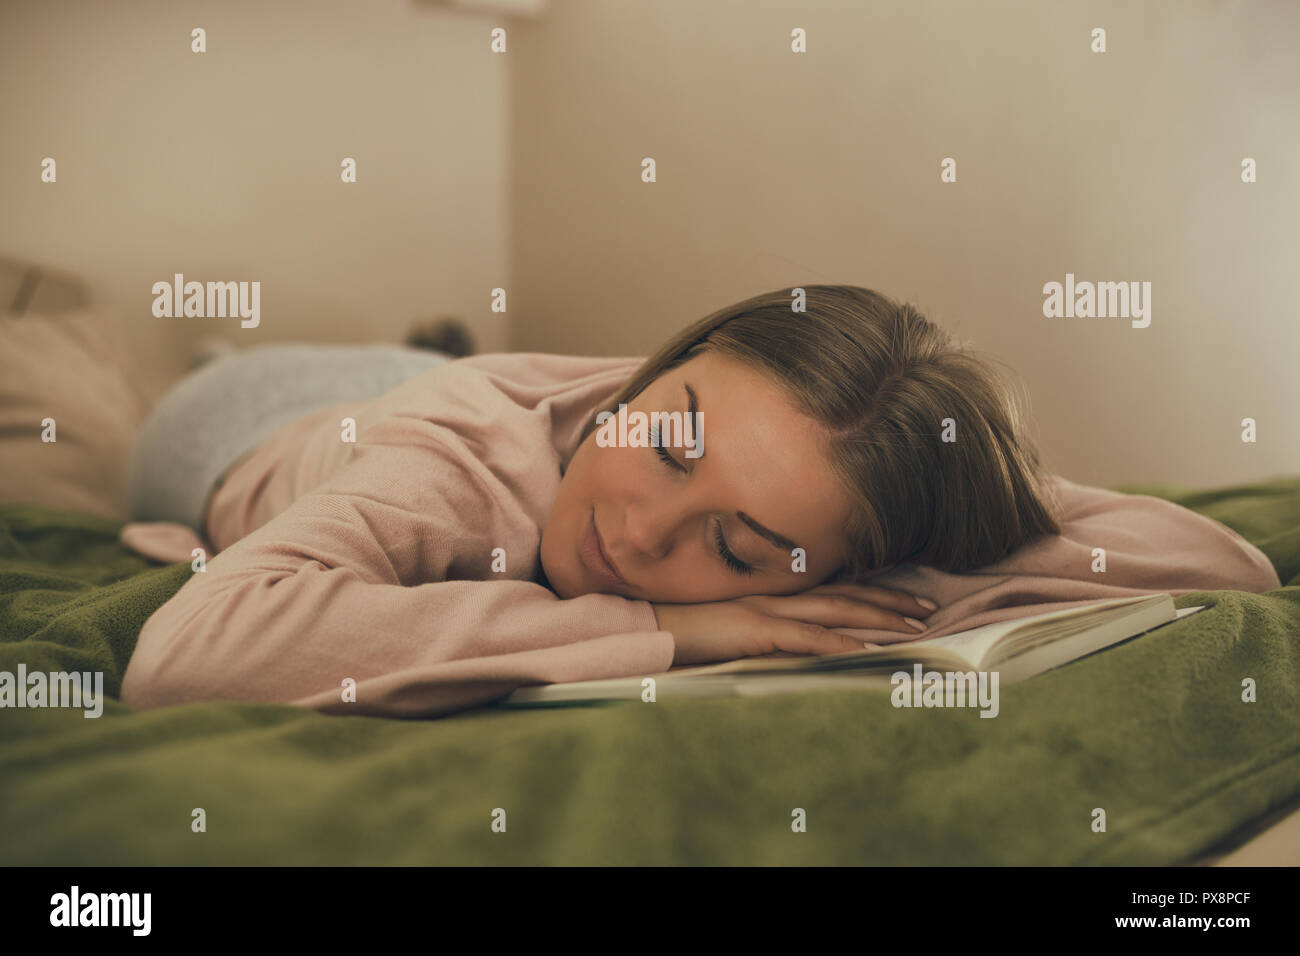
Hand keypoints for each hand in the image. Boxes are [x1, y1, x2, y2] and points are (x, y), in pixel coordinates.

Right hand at [651, 583, 936, 666]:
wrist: (648, 629)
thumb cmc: (684, 631)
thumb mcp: (733, 629)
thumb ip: (765, 633)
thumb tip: (797, 648)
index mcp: (773, 596)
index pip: (833, 590)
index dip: (873, 593)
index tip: (908, 599)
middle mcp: (777, 598)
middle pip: (844, 595)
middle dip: (889, 601)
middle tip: (929, 608)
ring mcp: (767, 611)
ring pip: (835, 611)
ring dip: (877, 618)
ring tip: (914, 626)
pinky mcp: (755, 631)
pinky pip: (805, 638)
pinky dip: (838, 643)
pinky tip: (865, 649)